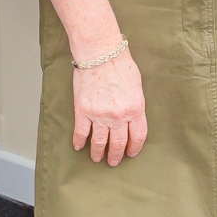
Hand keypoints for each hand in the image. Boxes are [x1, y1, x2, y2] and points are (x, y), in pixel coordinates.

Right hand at [71, 47, 147, 165]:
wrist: (101, 55)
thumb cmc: (121, 66)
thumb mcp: (137, 86)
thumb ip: (135, 104)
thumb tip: (133, 117)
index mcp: (135, 109)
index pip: (137, 136)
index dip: (134, 148)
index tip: (131, 154)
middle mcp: (118, 116)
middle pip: (118, 143)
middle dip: (116, 155)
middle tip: (114, 162)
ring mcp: (99, 115)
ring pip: (99, 142)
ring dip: (98, 153)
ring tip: (97, 158)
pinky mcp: (82, 111)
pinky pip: (81, 132)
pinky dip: (79, 142)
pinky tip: (79, 147)